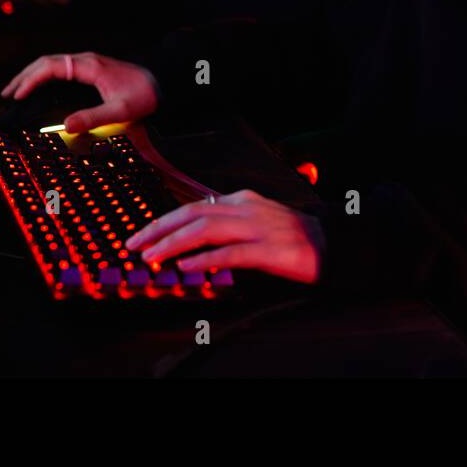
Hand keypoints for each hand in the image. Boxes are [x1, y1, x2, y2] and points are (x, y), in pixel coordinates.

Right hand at [0, 52, 158, 132]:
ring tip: (16, 91)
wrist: (163, 80)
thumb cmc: (145, 93)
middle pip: (46, 62)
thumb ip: (94, 117)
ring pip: (52, 63)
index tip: (17, 95)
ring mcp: (88, 63)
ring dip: (33, 74)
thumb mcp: (120, 110)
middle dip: (24, 77)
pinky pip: (61, 67)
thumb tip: (66, 125)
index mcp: (89, 66)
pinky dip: (45, 76)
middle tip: (7, 94)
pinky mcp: (91, 68)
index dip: (31, 80)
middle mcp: (86, 60)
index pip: (51, 67)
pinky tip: (40, 87)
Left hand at [126, 189, 323, 284]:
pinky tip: (187, 266)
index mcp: (241, 199)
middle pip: (192, 214)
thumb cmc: (292, 236)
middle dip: (159, 230)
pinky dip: (205, 259)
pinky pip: (230, 253)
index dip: (164, 222)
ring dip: (174, 244)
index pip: (193, 207)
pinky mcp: (268, 250)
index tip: (142, 235)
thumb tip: (194, 239)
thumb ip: (229, 224)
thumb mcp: (257, 220)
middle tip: (134, 246)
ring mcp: (257, 228)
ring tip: (153, 257)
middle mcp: (246, 208)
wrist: (331, 243)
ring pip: (206, 230)